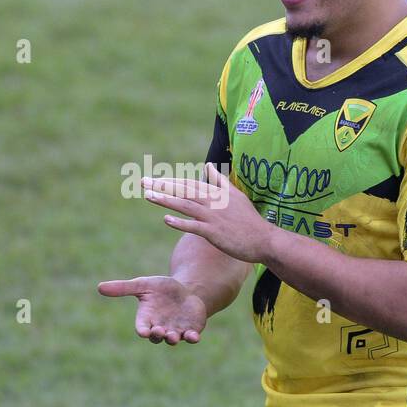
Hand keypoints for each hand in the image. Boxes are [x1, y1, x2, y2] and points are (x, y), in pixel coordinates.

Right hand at [96, 275, 208, 344]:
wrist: (185, 291)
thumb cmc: (161, 289)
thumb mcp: (143, 284)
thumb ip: (123, 288)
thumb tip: (99, 287)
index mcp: (147, 318)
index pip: (142, 327)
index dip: (143, 330)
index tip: (144, 332)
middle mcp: (160, 327)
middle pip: (156, 337)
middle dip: (158, 335)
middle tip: (160, 331)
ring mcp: (176, 330)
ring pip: (173, 339)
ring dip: (173, 339)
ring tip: (173, 336)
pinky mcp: (191, 330)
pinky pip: (191, 337)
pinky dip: (192, 338)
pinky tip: (194, 336)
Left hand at [142, 162, 275, 263]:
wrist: (264, 240)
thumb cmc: (249, 220)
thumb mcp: (235, 195)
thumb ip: (220, 181)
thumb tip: (208, 166)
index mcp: (216, 193)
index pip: (188, 185)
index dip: (170, 182)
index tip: (152, 180)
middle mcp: (213, 202)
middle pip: (183, 191)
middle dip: (162, 186)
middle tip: (142, 182)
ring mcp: (213, 217)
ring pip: (186, 205)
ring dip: (166, 200)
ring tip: (148, 196)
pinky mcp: (215, 232)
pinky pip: (194, 227)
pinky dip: (180, 223)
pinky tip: (166, 220)